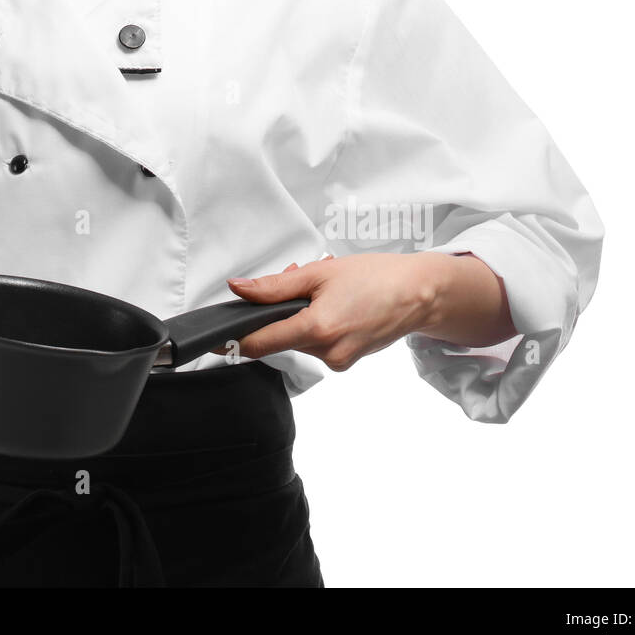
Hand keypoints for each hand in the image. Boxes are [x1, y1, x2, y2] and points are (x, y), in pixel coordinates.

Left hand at [220, 252, 438, 371]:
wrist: (419, 293)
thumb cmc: (376, 277)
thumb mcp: (319, 273)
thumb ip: (274, 286)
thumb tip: (239, 289)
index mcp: (318, 329)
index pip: (260, 343)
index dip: (233, 341)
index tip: (215, 339)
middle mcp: (328, 352)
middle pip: (280, 338)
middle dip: (278, 312)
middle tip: (295, 280)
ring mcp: (339, 360)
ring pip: (299, 340)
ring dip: (299, 317)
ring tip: (323, 290)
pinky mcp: (347, 361)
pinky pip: (317, 344)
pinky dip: (316, 325)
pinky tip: (333, 305)